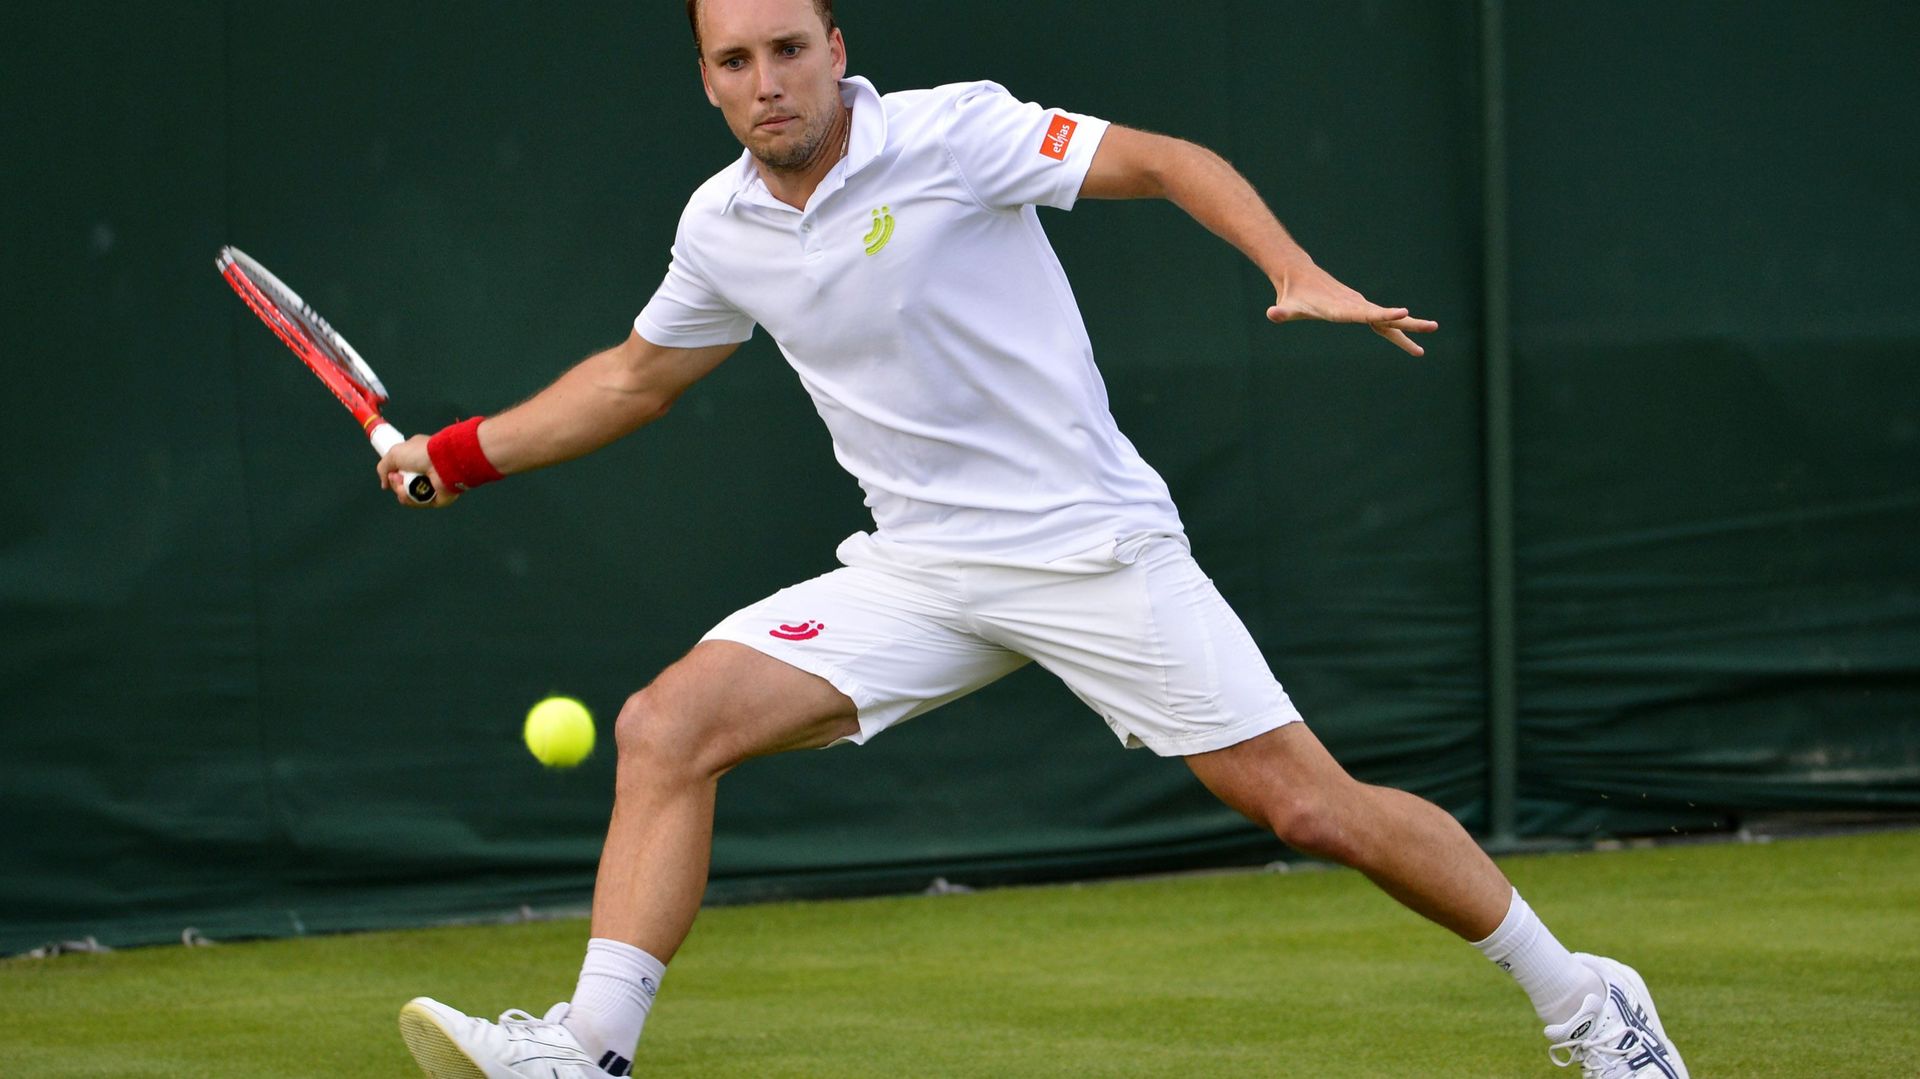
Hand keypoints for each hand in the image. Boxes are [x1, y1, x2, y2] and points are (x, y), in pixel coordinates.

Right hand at [376, 434, 459, 507]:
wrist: (443, 462)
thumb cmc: (421, 453)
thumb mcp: (394, 453)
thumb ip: (383, 467)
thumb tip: (385, 484)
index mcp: (418, 457)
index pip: (402, 470)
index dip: (393, 474)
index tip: (390, 473)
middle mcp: (426, 471)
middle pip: (403, 485)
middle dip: (396, 484)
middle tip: (398, 478)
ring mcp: (432, 485)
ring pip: (409, 496)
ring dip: (401, 492)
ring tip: (403, 485)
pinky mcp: (438, 498)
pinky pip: (419, 503)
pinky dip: (411, 500)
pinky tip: (408, 493)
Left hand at [1267, 263, 1438, 356]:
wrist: (1299, 275)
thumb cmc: (1293, 296)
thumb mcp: (1286, 307)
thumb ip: (1281, 312)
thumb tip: (1273, 314)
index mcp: (1341, 309)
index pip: (1366, 314)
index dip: (1384, 314)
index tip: (1404, 312)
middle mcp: (1354, 306)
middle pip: (1386, 317)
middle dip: (1409, 324)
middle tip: (1433, 328)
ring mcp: (1359, 305)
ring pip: (1388, 320)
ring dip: (1408, 330)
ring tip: (1424, 347)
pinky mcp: (1359, 307)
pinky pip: (1381, 320)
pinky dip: (1396, 328)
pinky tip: (1407, 339)